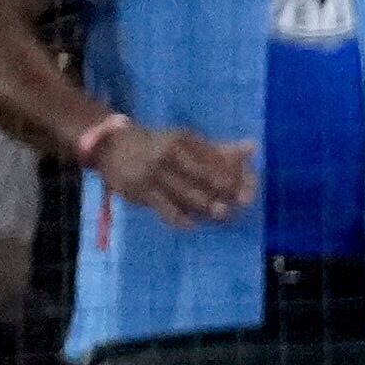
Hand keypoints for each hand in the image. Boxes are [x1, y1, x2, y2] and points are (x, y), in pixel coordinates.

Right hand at [91, 121, 254, 227]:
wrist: (111, 145)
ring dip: (210, 210)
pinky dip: (185, 221)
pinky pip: (169, 212)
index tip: (248, 194)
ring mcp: (154, 173)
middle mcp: (169, 154)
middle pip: (207, 180)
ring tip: (220, 216)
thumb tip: (253, 146)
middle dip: (226, 197)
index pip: (219, 160)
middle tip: (235, 208)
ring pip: (191, 197)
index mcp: (184, 140)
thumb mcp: (186, 142)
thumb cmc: (158, 146)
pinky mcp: (142, 191)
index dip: (238, 179)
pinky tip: (193, 224)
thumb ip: (219, 149)